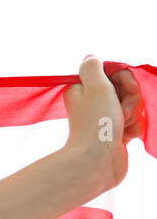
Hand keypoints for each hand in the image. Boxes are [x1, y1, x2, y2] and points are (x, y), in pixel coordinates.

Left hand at [62, 55, 144, 193]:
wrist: (97, 161)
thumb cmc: (96, 122)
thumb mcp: (94, 86)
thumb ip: (93, 67)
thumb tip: (91, 57)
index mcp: (83, 90)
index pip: (116, 72)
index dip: (125, 79)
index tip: (121, 89)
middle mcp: (92, 103)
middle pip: (127, 89)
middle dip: (130, 98)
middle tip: (120, 111)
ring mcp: (106, 119)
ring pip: (134, 106)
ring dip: (133, 114)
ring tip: (121, 126)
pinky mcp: (116, 134)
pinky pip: (135, 123)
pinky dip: (133, 129)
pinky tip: (124, 137)